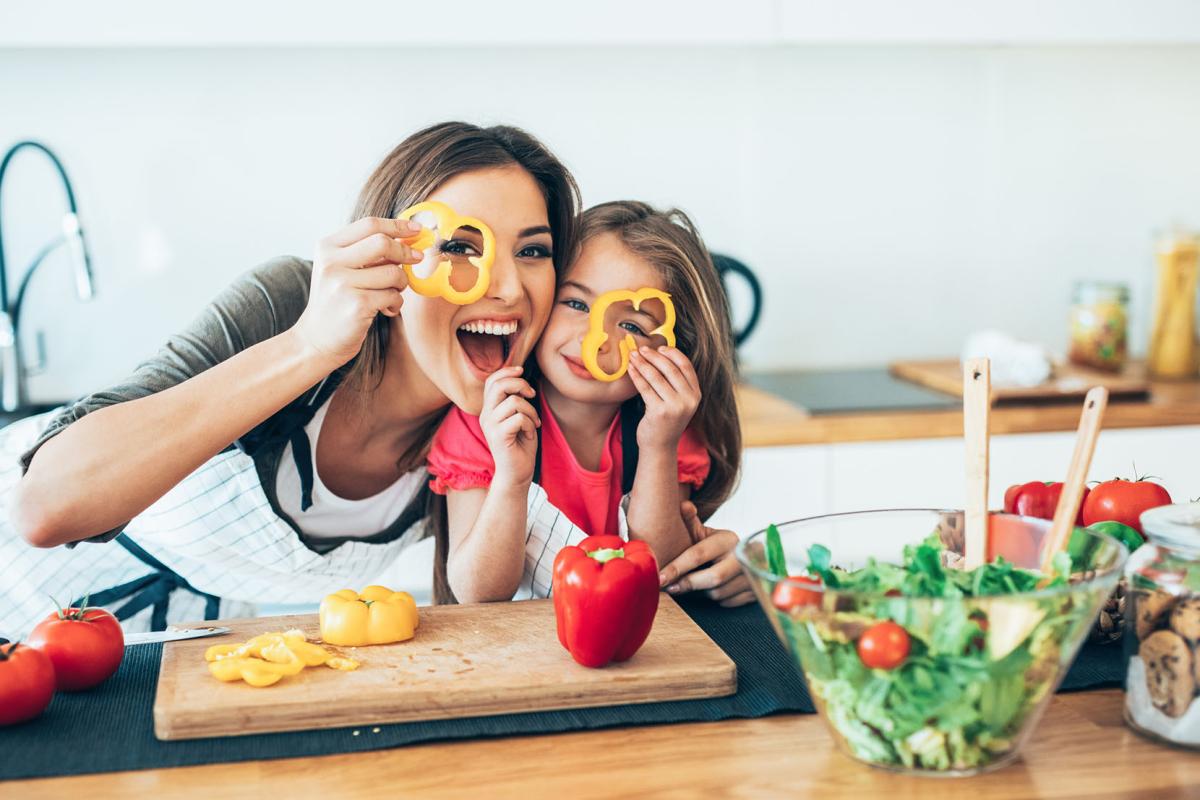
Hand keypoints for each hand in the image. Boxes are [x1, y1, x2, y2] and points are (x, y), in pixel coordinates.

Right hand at [292, 217, 424, 368]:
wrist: (316, 340)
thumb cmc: (336, 302)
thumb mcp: (340, 269)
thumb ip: (364, 252)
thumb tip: (406, 238)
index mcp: (327, 247)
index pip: (369, 225)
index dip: (398, 225)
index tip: (417, 229)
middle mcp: (331, 262)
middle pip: (382, 242)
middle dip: (405, 252)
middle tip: (416, 259)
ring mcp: (342, 284)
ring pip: (393, 272)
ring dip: (401, 283)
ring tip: (392, 293)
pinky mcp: (357, 305)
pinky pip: (393, 296)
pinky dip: (396, 303)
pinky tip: (385, 310)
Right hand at [478, 366, 539, 487]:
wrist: (516, 473)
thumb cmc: (520, 446)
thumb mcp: (518, 418)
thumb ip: (516, 401)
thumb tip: (522, 381)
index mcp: (489, 409)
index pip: (491, 381)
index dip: (507, 371)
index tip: (522, 371)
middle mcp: (486, 415)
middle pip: (499, 385)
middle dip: (520, 384)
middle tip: (532, 395)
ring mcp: (490, 425)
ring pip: (514, 401)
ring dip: (531, 411)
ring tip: (533, 424)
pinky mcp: (498, 436)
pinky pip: (519, 418)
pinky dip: (530, 424)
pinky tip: (530, 434)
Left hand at [628, 346, 700, 450]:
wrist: (660, 446)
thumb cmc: (666, 420)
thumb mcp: (678, 401)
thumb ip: (676, 382)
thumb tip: (661, 353)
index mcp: (696, 394)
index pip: (686, 366)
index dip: (672, 353)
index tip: (659, 347)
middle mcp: (689, 400)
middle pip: (670, 369)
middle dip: (654, 356)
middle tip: (641, 349)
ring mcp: (675, 407)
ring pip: (656, 377)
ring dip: (642, 363)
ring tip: (632, 356)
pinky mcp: (659, 412)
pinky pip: (645, 388)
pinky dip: (636, 376)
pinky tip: (630, 369)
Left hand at [657, 501, 753, 606]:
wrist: (751, 557)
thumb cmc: (717, 546)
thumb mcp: (705, 533)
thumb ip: (690, 522)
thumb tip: (684, 505)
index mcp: (727, 539)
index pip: (698, 554)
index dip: (676, 567)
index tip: (660, 577)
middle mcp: (742, 556)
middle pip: (713, 577)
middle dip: (689, 584)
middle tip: (671, 587)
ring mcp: (751, 575)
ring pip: (719, 593)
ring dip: (703, 592)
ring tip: (695, 584)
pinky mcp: (754, 592)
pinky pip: (728, 603)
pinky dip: (717, 599)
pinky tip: (711, 590)